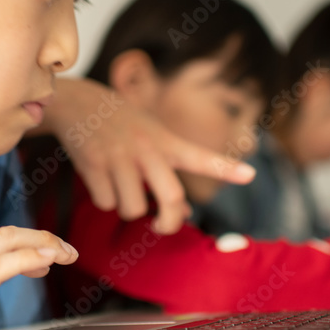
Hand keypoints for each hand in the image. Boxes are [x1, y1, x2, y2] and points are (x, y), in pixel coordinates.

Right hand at [0, 226, 77, 329]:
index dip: (20, 245)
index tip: (43, 256)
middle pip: (3, 237)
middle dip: (38, 238)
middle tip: (64, 249)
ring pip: (6, 244)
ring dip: (42, 243)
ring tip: (65, 251)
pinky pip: (0, 267)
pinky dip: (27, 257)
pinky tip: (47, 258)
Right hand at [40, 78, 255, 234]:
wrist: (79, 103)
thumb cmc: (123, 125)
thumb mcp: (152, 139)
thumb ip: (170, 172)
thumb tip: (186, 211)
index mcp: (165, 142)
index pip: (200, 156)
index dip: (225, 168)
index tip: (251, 175)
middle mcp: (147, 149)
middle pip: (170, 197)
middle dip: (169, 221)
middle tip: (162, 226)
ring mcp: (119, 156)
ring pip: (133, 209)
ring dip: (128, 209)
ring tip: (121, 191)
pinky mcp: (93, 164)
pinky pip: (106, 203)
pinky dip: (104, 200)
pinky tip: (100, 181)